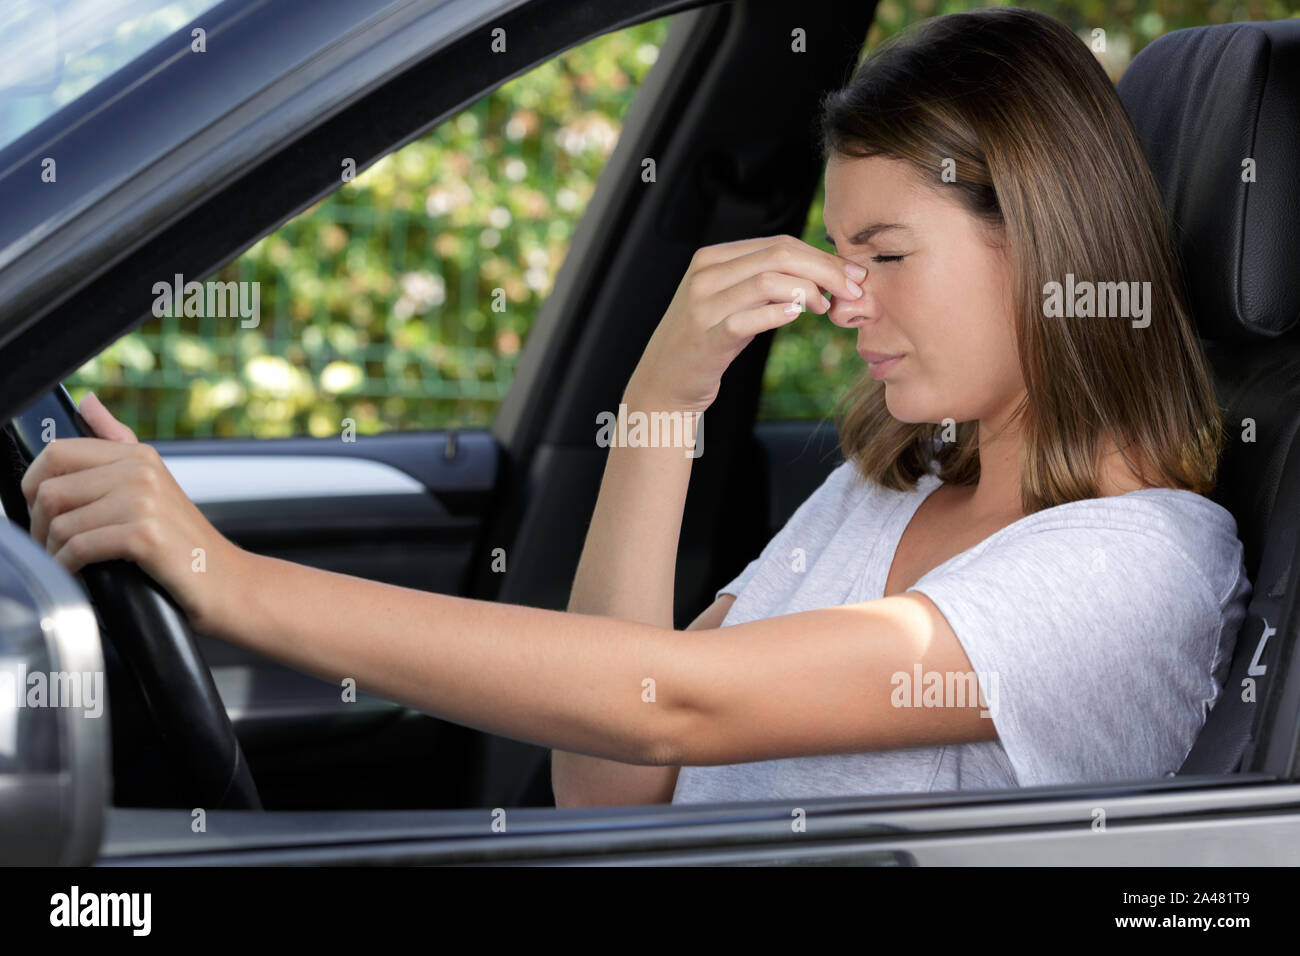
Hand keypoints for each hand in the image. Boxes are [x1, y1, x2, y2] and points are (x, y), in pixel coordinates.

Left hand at [21, 392, 244, 634]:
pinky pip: (79, 548)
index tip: (42, 513)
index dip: (33, 486)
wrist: (230, 582)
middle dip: (39, 526)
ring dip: (53, 552)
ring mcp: (144, 501)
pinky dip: (68, 567)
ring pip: (61, 523)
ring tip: (66, 564)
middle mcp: (141, 471)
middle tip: (50, 546)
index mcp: (139, 455)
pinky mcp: (145, 535)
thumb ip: (117, 441)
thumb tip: (88, 403)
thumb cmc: (186, 543)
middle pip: (51, 490)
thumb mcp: (154, 483)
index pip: (56, 452)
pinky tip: (78, 575)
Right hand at [624, 234, 866, 412]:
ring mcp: (702, 305)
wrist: (663, 383)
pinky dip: (778, 313)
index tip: (853, 274)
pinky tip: (799, 315)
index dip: (823, 256)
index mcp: (712, 259)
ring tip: (827, 308)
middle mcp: (705, 275)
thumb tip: (826, 276)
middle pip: (779, 255)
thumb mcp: (733, 304)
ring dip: (809, 291)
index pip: (779, 243)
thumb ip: (767, 284)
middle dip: (826, 269)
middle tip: (854, 289)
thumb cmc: (706, 343)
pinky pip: (747, 318)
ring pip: (767, 280)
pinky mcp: (705, 337)